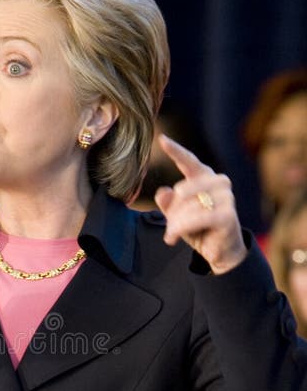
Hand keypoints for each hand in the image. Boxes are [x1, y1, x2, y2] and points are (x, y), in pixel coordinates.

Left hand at [153, 134, 246, 273]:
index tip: (161, 139)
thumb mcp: (177, 215)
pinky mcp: (228, 215)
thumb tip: (164, 192)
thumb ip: (168, 203)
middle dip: (172, 211)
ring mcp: (226, 197)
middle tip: (169, 227)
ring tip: (172, 235)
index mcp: (205, 177)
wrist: (220, 251)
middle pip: (182, 189)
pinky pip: (198, 217)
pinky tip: (174, 237)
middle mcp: (219, 182)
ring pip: (188, 205)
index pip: (189, 161)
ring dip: (175, 223)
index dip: (175, 151)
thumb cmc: (199, 228)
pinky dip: (183, 227)